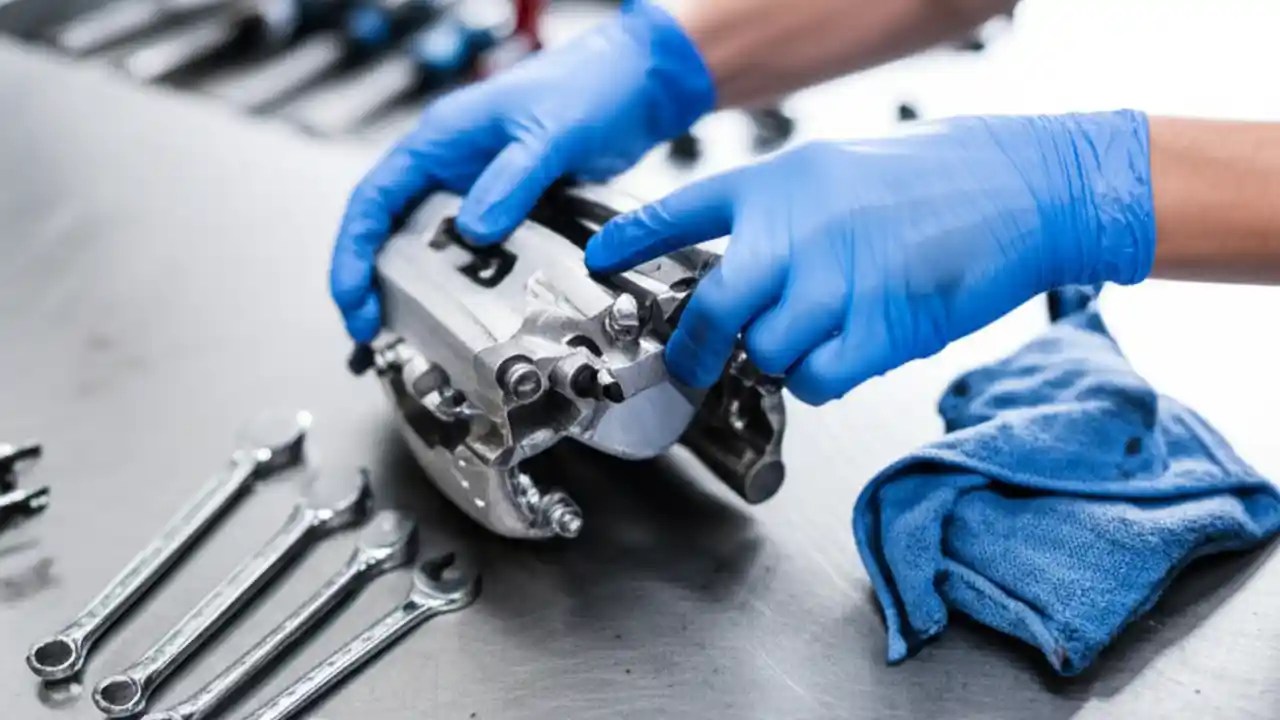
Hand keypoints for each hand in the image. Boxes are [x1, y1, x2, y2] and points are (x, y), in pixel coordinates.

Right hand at [331, 1, 714, 341]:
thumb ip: (511, 181)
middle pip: (391, 229)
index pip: (374, 200)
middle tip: (374, 332)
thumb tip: (474, 231)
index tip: (353, 300)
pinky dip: (467, 283)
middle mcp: (450, 167)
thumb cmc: (590, 88)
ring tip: (412, 334)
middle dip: (375, 282)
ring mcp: (479, 189)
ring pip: (432, 245)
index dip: (354, 253)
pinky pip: (477, 252)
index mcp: (439, 141)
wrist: (639, 87)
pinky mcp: (512, 209)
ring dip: (418, 288)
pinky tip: (471, 314)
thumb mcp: (549, 134)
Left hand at [585, 112, 1155, 404]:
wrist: (1019, 187)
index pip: (681, 212)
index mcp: (778, 184)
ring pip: (766, 352)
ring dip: (775, 359)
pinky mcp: (877, 328)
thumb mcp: (835, 174)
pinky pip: (816, 379)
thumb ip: (779, 221)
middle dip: (693, 349)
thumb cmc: (930, 183)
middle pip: (711, 310)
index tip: (602, 260)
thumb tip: (738, 277)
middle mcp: (794, 232)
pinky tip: (843, 352)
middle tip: (691, 362)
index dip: (633, 240)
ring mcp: (834, 281)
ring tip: (809, 338)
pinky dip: (820, 379)